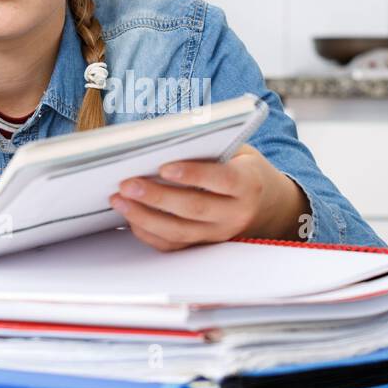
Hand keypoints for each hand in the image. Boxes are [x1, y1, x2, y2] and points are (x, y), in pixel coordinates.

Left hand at [109, 144, 308, 251]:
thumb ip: (210, 147)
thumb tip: (163, 141)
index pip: (221, 180)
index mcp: (248, 184)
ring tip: (119, 200)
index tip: (164, 167)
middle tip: (127, 184)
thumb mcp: (238, 152)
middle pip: (194, 208)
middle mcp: (236, 214)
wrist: (267, 205)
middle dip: (157, 197)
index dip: (193, 175)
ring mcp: (220, 234)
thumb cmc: (243, 170)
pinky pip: (174, 246)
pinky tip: (130, 217)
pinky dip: (149, 233)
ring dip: (145, 217)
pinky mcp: (205, 245)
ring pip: (180, 232)